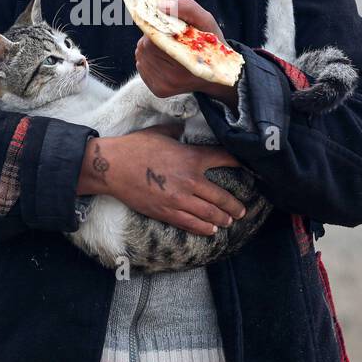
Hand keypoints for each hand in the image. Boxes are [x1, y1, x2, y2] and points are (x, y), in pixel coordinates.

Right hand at [91, 123, 247, 236]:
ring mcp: (179, 199)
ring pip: (209, 214)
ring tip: (229, 221)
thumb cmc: (135, 146)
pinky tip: (211, 230)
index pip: (224, 159)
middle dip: (235, 205)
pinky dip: (203, 228)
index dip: (240, 163)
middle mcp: (190, 180)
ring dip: (222, 219)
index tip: (248, 168)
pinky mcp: (166, 212)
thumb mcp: (161, 132)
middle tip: (242, 210)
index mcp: (191, 157)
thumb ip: (177, 134)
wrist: (113, 167)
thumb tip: (183, 130)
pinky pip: (191, 224)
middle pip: (221, 197)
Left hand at [134, 0, 238, 105]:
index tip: (163, 21)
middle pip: (145, 47)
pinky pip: (142, 65)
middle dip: (153, 36)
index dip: (156, 27)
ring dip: (149, 46)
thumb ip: (185, 8)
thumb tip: (159, 6)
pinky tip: (163, 56)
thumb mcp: (206, 20)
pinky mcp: (158, 91)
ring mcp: (163, 87)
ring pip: (141, 55)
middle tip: (168, 33)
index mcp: (185, 63)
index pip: (154, 40)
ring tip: (167, 45)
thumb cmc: (211, 43)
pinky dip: (149, 56)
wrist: (217, 73)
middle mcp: (172, 80)